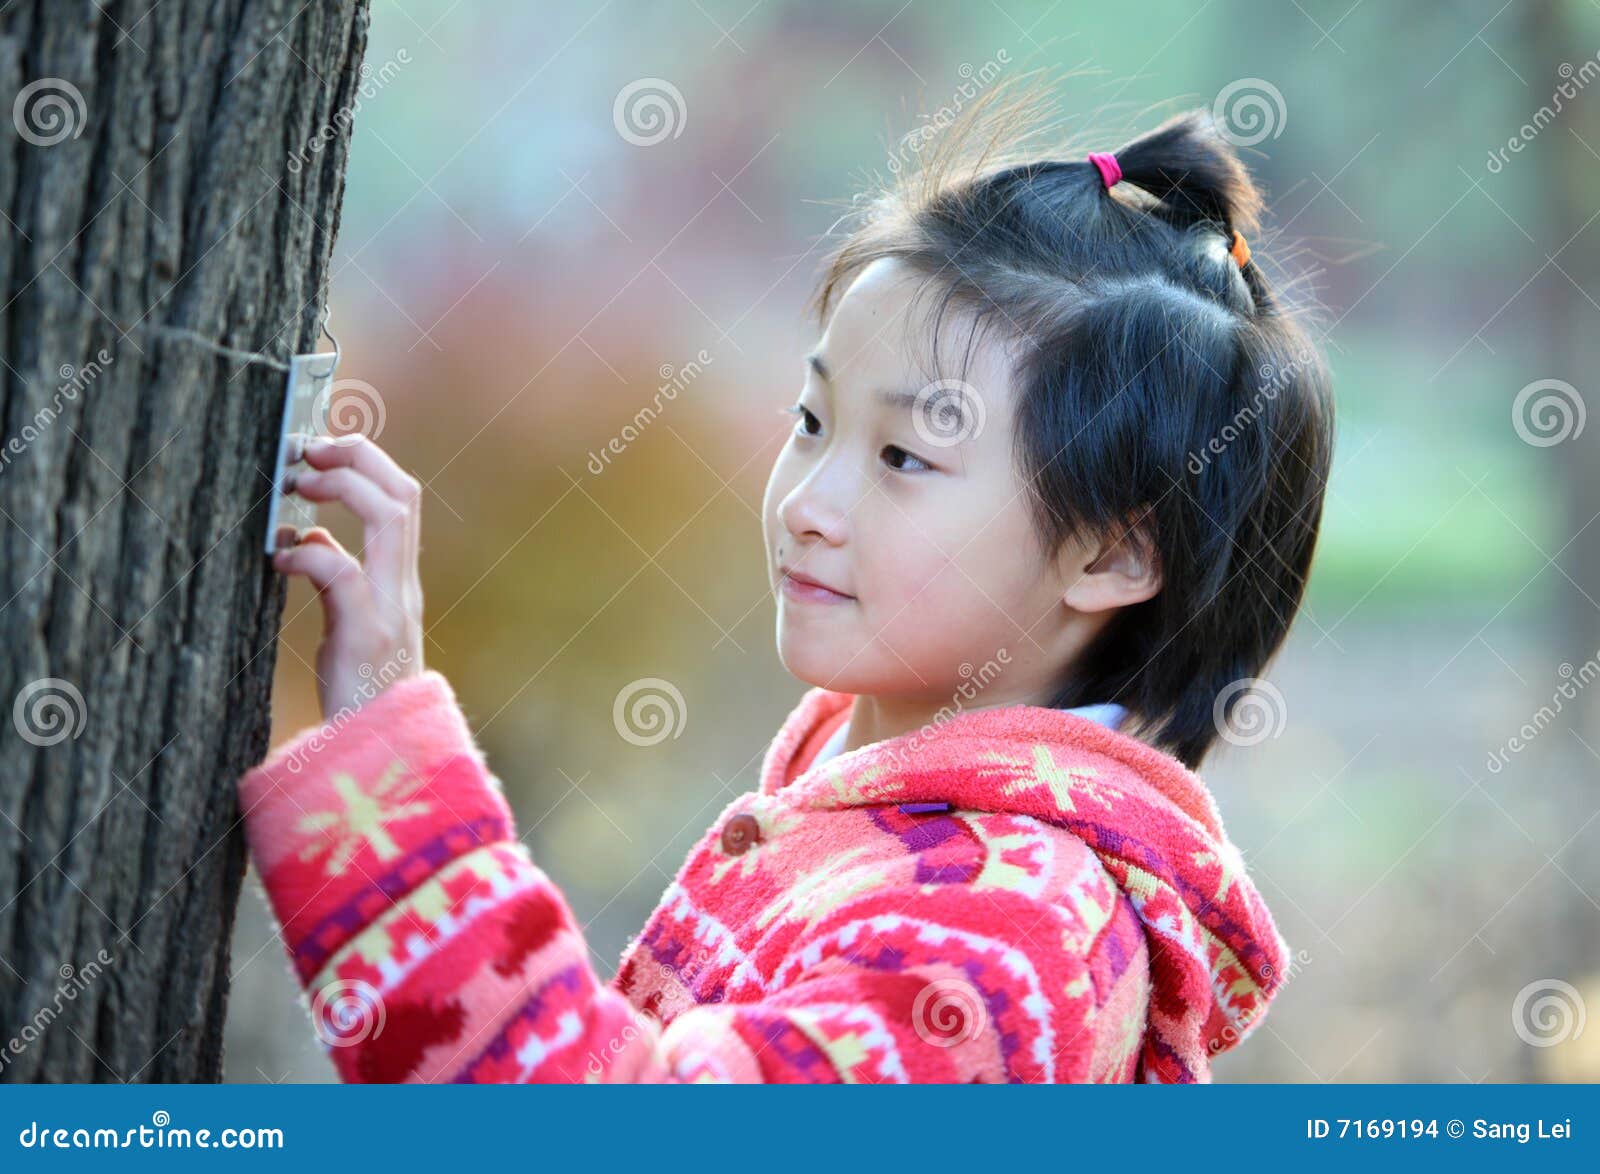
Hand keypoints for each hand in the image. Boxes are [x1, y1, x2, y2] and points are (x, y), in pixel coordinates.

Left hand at [272, 433, 424, 722]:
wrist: (381, 755)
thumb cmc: (360, 692)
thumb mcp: (350, 622)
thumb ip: (339, 577)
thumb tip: (312, 534)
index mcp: (400, 580)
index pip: (403, 497)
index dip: (366, 460)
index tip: (319, 448)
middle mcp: (403, 586)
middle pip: (403, 493)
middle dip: (356, 457)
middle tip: (306, 451)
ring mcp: (391, 608)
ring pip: (390, 517)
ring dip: (342, 487)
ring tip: (297, 485)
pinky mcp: (367, 633)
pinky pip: (345, 572)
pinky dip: (310, 551)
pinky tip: (278, 556)